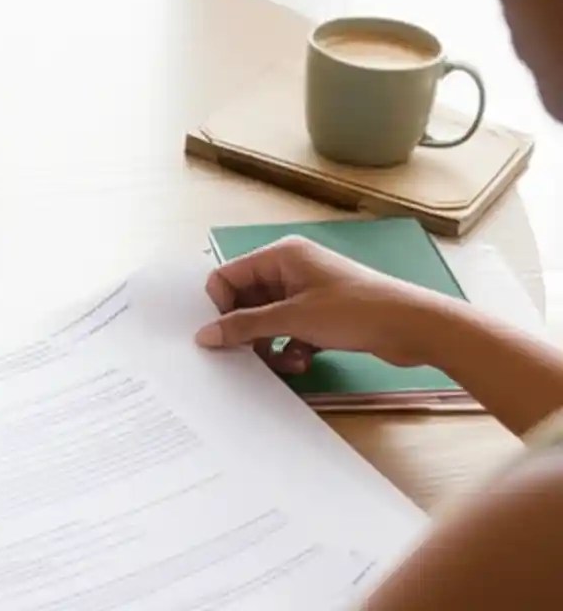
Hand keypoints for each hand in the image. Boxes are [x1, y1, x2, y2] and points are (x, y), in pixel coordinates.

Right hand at [194, 236, 451, 372]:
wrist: (412, 327)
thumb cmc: (355, 311)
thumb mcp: (293, 318)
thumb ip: (245, 326)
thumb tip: (205, 335)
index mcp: (281, 255)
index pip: (228, 275)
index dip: (221, 306)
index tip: (225, 334)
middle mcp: (291, 268)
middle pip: (246, 300)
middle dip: (248, 330)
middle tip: (251, 355)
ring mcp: (307, 291)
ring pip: (267, 320)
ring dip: (269, 344)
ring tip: (284, 363)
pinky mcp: (320, 313)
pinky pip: (288, 330)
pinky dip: (290, 348)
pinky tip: (302, 362)